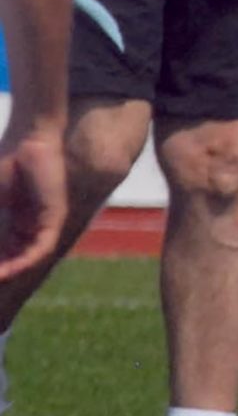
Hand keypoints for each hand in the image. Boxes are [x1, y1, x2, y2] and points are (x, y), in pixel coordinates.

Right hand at [0, 130, 68, 285]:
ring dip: (10, 272)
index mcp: (16, 223)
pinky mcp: (55, 219)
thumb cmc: (9, 166)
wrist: (34, 143)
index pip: (3, 253)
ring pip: (27, 258)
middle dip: (0, 273)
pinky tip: (10, 271)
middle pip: (14, 259)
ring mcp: (43, 224)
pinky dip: (25, 261)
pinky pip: (42, 249)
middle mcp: (30, 227)